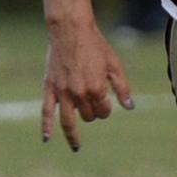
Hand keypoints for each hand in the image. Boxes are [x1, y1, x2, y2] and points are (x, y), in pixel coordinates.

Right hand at [41, 17, 133, 151]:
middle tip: (94, 105)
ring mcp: (62, 93)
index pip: (103, 111)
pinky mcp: (49, 89)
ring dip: (74, 135)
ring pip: (69, 122)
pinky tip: (47, 140)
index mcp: (96, 89)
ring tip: (76, 146)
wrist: (71, 31)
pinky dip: (46, 127)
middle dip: (93, 114)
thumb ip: (122, 88)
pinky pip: (46, 112)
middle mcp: (79, 94)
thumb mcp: (114, 65)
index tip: (106, 102)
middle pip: (88, 116)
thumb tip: (129, 107)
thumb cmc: (96, 46)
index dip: (107, 109)